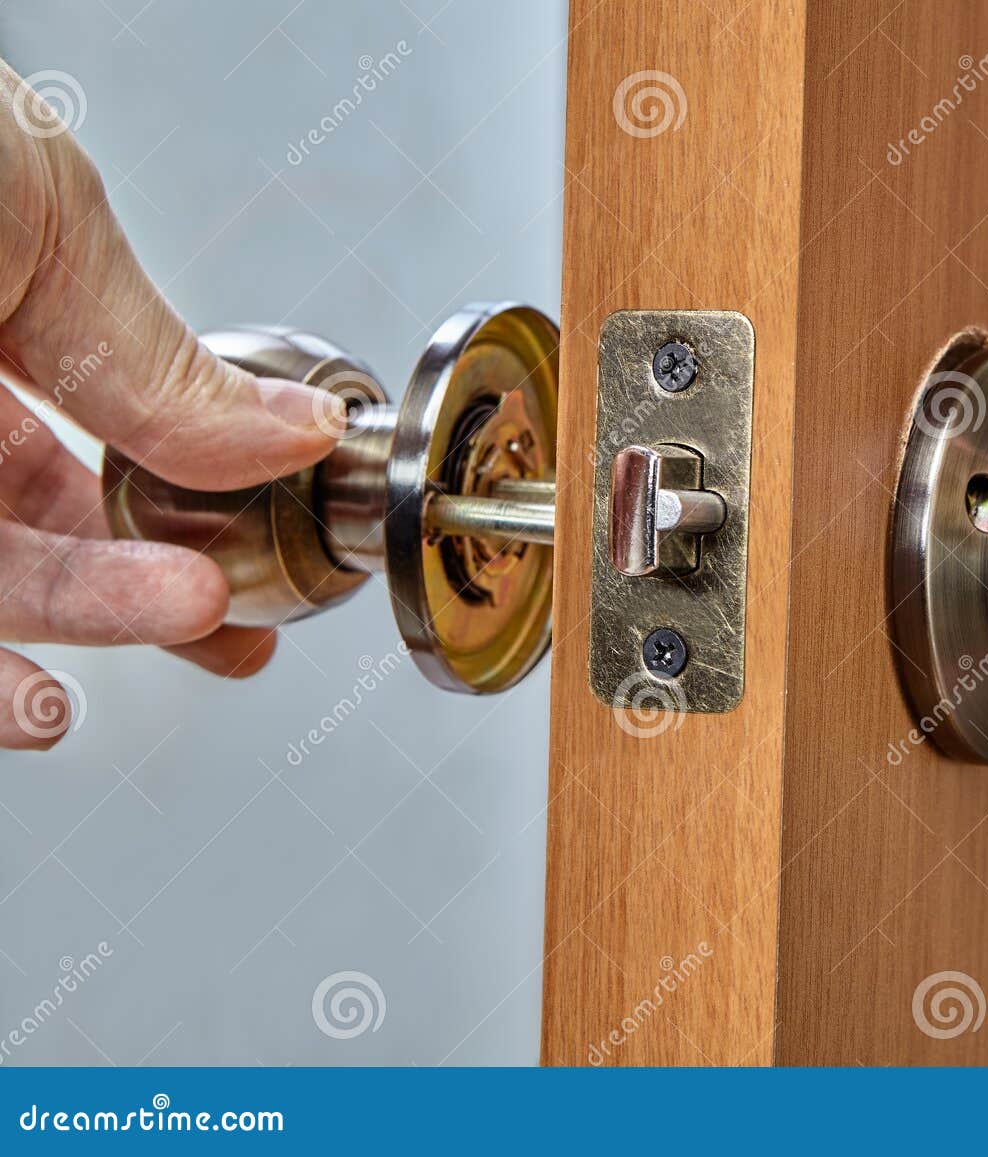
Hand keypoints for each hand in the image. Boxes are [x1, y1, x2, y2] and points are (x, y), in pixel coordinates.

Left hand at [0, 62, 340, 749]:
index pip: (81, 479)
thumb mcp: (53, 229)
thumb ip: (161, 360)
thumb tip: (293, 432)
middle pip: (27, 554)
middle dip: (138, 602)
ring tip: (171, 625)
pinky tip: (39, 700)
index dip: (174, 540)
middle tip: (223, 625)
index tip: (242, 588)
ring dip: (72, 632)